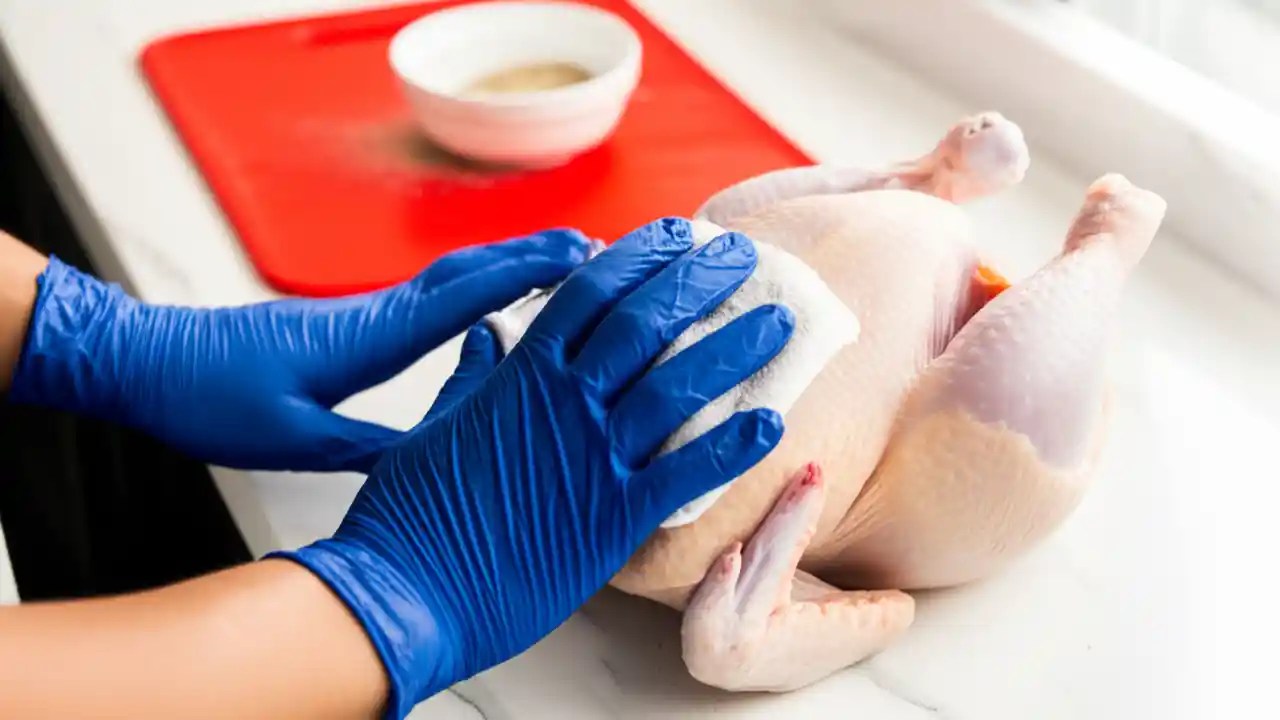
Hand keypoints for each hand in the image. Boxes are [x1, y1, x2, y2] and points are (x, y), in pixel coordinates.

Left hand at [8, 230, 590, 471]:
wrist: (151, 362)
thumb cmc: (209, 397)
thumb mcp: (289, 439)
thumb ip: (363, 445)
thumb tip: (430, 458)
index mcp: (366, 340)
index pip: (458, 298)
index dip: (522, 276)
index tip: (576, 260)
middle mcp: (375, 315)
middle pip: (467, 272)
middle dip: (533, 256)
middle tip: (596, 249)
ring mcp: (367, 314)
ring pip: (453, 277)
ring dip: (510, 263)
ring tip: (566, 263)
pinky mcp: (357, 323)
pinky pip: (433, 295)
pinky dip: (477, 283)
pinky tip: (496, 294)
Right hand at [272, 218, 794, 716]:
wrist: (404, 591)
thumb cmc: (412, 511)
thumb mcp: (435, 424)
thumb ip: (471, 375)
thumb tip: (486, 333)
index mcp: (521, 372)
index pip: (592, 292)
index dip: (642, 256)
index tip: (680, 233)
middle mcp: (565, 403)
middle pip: (646, 322)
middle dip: (700, 282)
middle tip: (745, 257)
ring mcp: (592, 458)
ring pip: (677, 386)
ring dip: (734, 348)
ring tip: (781, 320)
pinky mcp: (612, 519)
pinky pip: (685, 474)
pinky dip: (731, 446)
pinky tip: (772, 421)